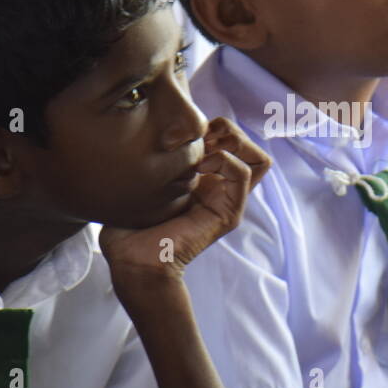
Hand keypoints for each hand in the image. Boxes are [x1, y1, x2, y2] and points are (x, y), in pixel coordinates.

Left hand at [99, 117, 269, 278]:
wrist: (133, 260)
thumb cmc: (129, 224)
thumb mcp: (145, 181)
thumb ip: (160, 158)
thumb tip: (160, 130)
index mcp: (205, 180)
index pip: (233, 141)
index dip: (215, 127)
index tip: (185, 131)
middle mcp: (221, 188)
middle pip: (250, 147)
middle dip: (228, 131)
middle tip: (199, 138)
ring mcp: (228, 202)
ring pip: (258, 158)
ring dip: (232, 144)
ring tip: (203, 152)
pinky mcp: (227, 214)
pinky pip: (243, 173)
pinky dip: (223, 160)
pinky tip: (198, 168)